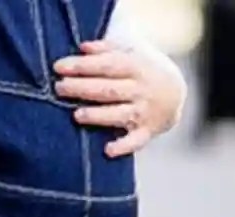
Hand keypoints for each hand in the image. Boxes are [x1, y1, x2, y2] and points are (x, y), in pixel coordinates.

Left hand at [53, 40, 186, 156]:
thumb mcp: (130, 53)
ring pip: (119, 114)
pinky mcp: (146, 132)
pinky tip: (108, 150)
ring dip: (98, 115)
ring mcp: (144, 112)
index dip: (82, 66)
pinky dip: (123, 146)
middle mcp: (141, 90)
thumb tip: (83, 48)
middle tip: (59, 88)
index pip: (107, 65)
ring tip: (77, 115)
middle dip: (82, 88)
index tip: (59, 67)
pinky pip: (135, 141)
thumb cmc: (141, 71)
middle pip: (109, 90)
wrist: (175, 94)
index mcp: (136, 67)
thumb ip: (106, 49)